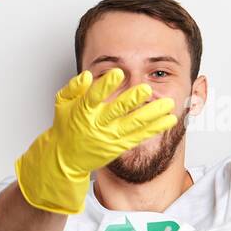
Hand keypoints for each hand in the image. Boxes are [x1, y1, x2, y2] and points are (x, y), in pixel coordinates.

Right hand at [15, 69, 178, 214]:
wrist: (64, 158)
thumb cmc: (66, 126)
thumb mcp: (62, 104)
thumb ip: (73, 88)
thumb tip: (87, 76)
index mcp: (82, 112)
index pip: (94, 97)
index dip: (106, 85)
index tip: (117, 73)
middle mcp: (97, 124)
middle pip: (117, 111)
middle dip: (132, 100)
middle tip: (146, 89)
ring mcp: (109, 136)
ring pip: (134, 124)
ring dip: (152, 114)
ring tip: (168, 104)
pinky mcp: (119, 146)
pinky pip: (139, 136)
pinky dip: (155, 128)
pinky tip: (168, 120)